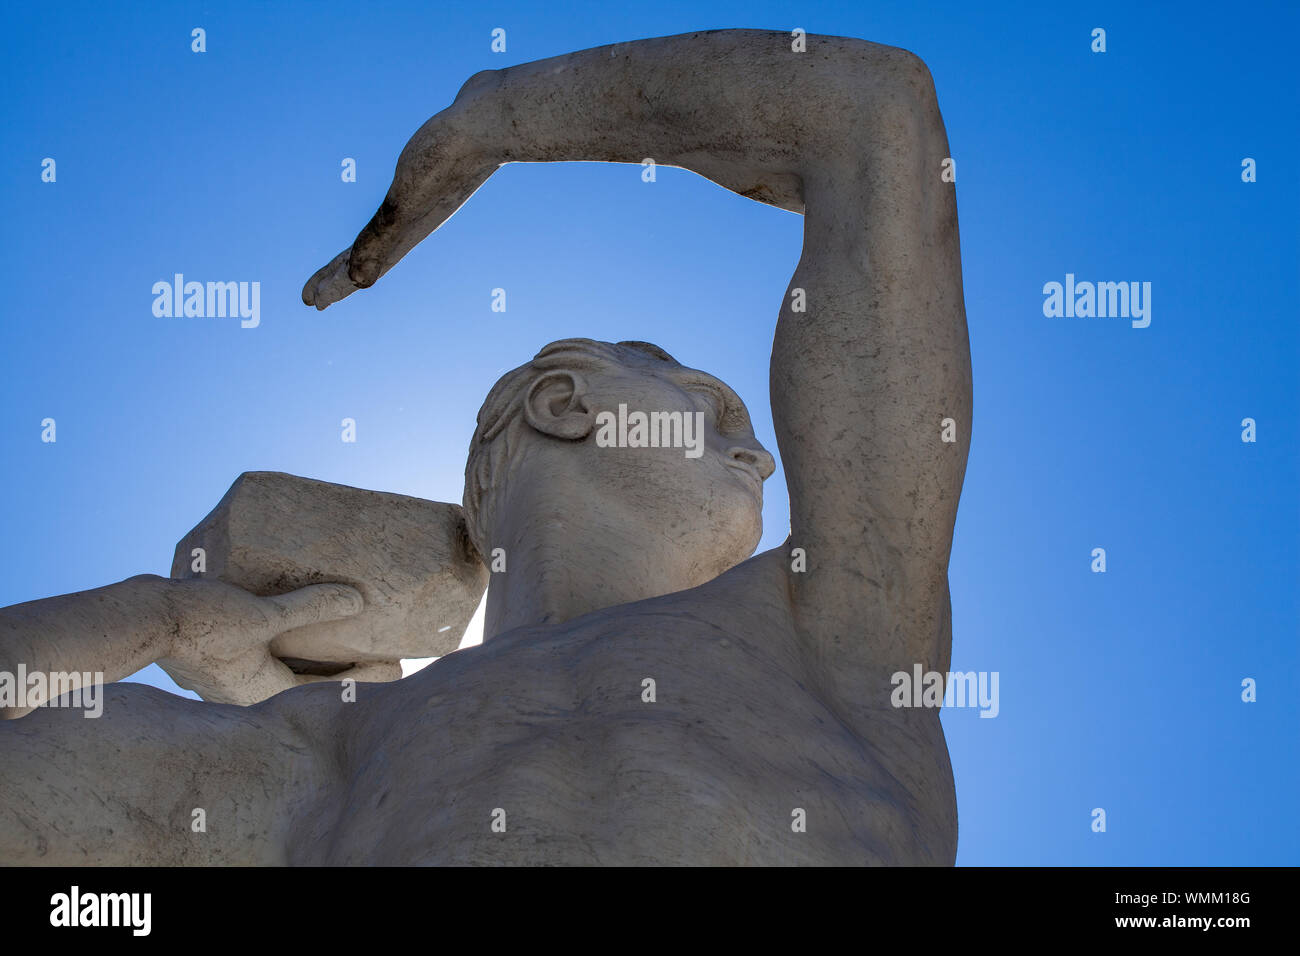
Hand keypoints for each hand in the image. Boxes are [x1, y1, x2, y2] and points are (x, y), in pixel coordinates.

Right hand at [157, 578, 391, 704]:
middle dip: (348, 665)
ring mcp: (234, 678)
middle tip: (384, 650)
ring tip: (350, 633)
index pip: (329, 689)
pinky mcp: (222, 658)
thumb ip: (310, 608)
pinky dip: (294, 642)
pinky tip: (302, 624)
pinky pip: (270, 653)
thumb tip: (358, 601)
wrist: (140, 617)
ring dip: (320, 653)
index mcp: (264, 692)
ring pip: (291, 667)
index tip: (398, 664)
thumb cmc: (198, 622)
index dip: (366, 675)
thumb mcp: (261, 614)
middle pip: (313, 681)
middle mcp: (251, 693)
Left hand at [303, 95, 499, 309]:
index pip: (362, 265)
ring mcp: (424, 196)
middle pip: (368, 254)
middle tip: (315, 296)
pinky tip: (396, 202)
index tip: (313, 302)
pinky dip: (387, 215)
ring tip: (349, 260)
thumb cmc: (449, 157)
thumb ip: (380, 241)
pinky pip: (397, 201)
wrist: (495, 120)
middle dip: (341, 275)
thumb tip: (357, 283)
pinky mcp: (428, 170)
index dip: (336, 285)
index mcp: (407, 229)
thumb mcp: (407, 200)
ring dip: (363, 249)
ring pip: (384, 230)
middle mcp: (415, 218)